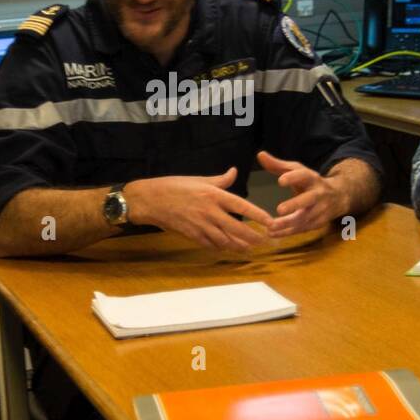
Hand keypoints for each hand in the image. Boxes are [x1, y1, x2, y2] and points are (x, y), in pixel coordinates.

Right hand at [125, 168, 273, 250]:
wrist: (150, 200)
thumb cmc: (173, 186)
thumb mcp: (199, 179)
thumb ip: (220, 179)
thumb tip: (235, 171)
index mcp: (213, 195)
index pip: (241, 206)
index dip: (257, 215)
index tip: (270, 221)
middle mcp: (209, 211)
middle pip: (237, 228)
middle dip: (252, 236)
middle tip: (265, 241)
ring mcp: (200, 225)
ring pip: (225, 240)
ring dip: (239, 245)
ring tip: (250, 248)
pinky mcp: (192, 235)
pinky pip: (211, 244)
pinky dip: (221, 247)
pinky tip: (228, 248)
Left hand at [258, 151, 345, 237]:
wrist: (339, 196)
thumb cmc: (310, 182)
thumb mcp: (297, 170)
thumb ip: (278, 165)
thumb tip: (259, 154)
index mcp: (312, 178)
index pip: (304, 176)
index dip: (293, 178)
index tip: (280, 180)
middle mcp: (318, 194)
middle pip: (308, 200)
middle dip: (295, 205)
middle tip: (279, 209)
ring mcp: (320, 210)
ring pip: (305, 218)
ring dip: (288, 224)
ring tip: (271, 227)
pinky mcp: (318, 223)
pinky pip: (302, 229)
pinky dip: (287, 233)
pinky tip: (272, 234)